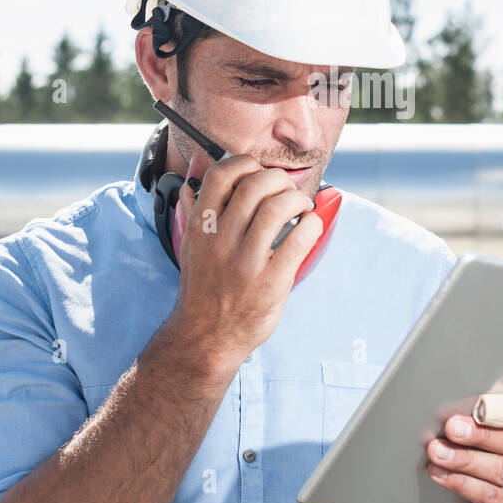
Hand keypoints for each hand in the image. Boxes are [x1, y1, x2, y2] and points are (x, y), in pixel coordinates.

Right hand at [167, 150, 322, 369]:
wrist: (206, 338)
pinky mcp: (271, 281)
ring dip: (298, 199)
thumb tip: (194, 174)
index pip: (220, 174)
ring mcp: (246, 261)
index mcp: (201, 227)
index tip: (258, 172)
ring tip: (301, 208)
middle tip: (286, 190)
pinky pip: (299, 238)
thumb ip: (193, 210)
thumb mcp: (190, 247)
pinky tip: (310, 226)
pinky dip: (311, 224)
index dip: (245, 163)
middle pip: (255, 185)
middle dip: (278, 179)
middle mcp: (220, 240)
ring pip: (278, 207)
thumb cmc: (203, 290)